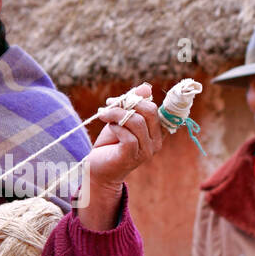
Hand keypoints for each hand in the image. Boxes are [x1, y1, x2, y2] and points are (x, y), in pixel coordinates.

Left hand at [77, 83, 164, 230]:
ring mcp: (146, 151)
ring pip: (137, 122)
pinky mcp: (133, 156)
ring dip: (117, 114)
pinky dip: (116, 127)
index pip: (157, 108)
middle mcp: (156, 142)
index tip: (124, 97)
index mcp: (156, 131)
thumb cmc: (111, 144)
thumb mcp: (122, 119)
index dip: (142, 98)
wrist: (97, 167)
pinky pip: (128, 135)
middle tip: (110, 103)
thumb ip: (133, 104)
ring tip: (103, 115)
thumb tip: (146, 88)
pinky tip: (109, 128)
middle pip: (149, 111)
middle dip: (128, 102)